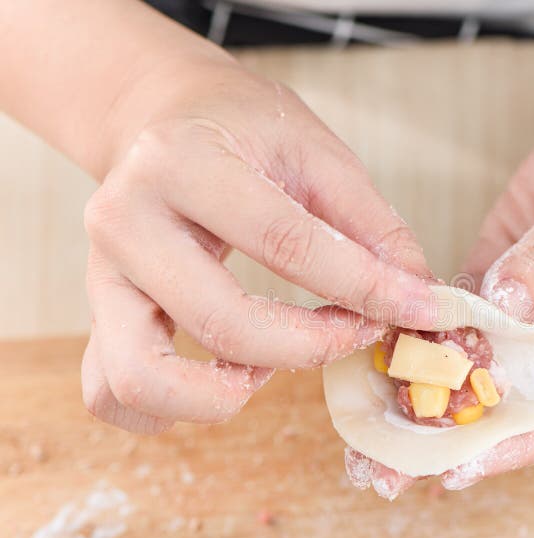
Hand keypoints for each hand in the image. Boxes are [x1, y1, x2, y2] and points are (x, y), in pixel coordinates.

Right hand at [81, 64, 435, 433]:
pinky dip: (172, 409)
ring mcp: (99, 274)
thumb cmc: (240, 130)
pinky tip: (226, 376)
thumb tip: (419, 294)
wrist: (163, 117)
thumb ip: (371, 223)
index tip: (422, 311)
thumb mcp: (316, 151)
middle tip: (354, 332)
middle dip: (311, 347)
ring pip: (144, 377)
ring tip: (272, 363)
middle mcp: (126, 219)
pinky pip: (111, 392)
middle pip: (222, 322)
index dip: (366, 289)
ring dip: (226, 394)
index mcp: (184, 162)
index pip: (286, 245)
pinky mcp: (97, 312)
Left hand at [352, 107, 533, 497]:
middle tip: (388, 473)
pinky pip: (453, 330)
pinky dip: (416, 349)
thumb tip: (503, 307)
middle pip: (513, 411)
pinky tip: (371, 368)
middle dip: (452, 443)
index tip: (460, 464)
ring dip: (422, 407)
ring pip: (475, 378)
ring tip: (361, 444)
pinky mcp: (495, 297)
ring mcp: (533, 328)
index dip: (516, 443)